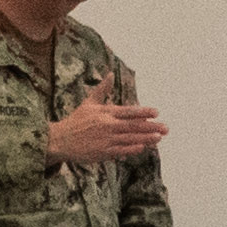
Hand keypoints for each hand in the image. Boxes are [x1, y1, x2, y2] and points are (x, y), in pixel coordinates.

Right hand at [46, 75, 163, 165]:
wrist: (60, 140)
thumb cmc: (77, 121)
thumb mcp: (89, 103)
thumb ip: (102, 89)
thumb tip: (110, 73)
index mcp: (105, 112)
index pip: (128, 111)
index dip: (143, 112)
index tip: (156, 112)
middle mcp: (107, 125)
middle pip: (133, 126)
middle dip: (151, 126)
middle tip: (166, 128)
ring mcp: (105, 139)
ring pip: (129, 138)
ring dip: (145, 138)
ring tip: (159, 137)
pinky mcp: (102, 152)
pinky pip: (120, 150)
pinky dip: (132, 149)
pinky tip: (143, 147)